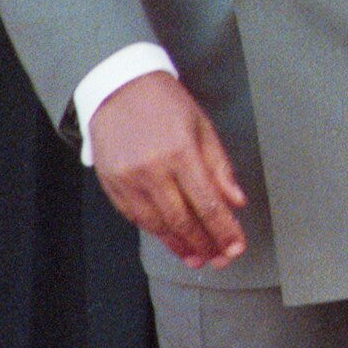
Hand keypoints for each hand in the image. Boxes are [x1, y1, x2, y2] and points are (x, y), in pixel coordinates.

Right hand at [89, 70, 248, 270]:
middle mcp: (152, 170)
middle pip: (182, 220)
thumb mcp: (202, 127)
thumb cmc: (166, 104)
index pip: (208, 204)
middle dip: (204, 244)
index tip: (236, 247)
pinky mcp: (110, 184)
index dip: (223, 231)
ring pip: (157, 224)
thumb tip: (237, 202)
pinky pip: (135, 217)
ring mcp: (128, 179)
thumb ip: (220, 167)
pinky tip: (170, 240)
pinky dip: (155, 231)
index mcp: (181, 153)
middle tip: (220, 260)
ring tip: (197, 259)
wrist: (119, 88)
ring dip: (179, 246)